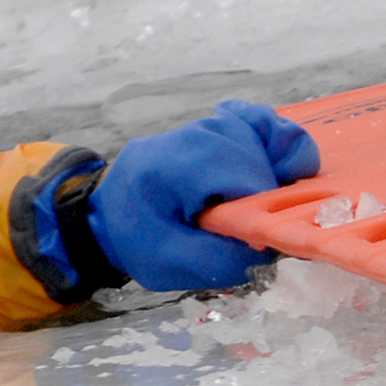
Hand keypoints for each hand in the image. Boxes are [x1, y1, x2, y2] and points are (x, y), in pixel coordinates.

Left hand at [88, 101, 320, 289]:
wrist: (106, 215)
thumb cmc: (138, 239)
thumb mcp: (172, 265)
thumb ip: (224, 260)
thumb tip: (274, 247)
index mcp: (171, 168)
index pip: (238, 172)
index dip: (262, 204)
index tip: (260, 232)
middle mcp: (190, 137)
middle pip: (254, 149)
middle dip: (269, 188)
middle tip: (257, 221)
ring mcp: (204, 125)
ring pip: (261, 132)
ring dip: (275, 166)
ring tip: (266, 199)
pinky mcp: (216, 125)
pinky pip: (259, 120)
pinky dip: (277, 140)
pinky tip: (279, 167)